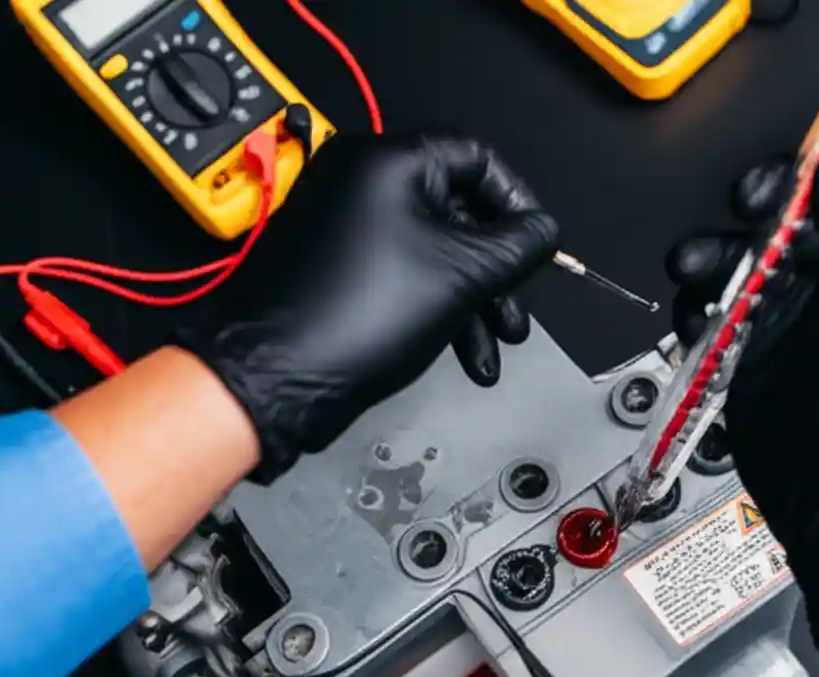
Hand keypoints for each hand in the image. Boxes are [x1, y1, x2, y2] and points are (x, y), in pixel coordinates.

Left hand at [177, 134, 558, 482]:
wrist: (274, 376)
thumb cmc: (352, 316)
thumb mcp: (462, 275)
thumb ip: (517, 246)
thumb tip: (544, 229)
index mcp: (388, 161)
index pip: (477, 158)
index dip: (516, 202)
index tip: (535, 242)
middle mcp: (360, 180)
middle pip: (458, 209)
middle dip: (496, 268)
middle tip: (515, 303)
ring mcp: (344, 222)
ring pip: (435, 248)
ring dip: (473, 299)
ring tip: (494, 343)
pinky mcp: (335, 263)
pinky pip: (404, 270)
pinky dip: (438, 305)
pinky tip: (463, 351)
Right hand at [667, 141, 818, 661]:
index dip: (795, 179)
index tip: (764, 188)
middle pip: (771, 225)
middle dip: (741, 220)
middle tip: (731, 232)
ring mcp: (782, 324)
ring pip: (732, 266)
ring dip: (707, 261)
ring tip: (694, 276)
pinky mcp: (744, 358)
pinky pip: (708, 315)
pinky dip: (692, 311)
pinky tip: (696, 326)